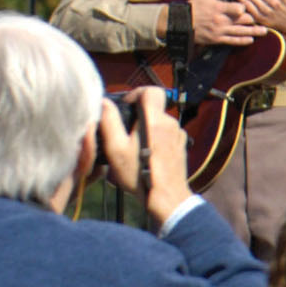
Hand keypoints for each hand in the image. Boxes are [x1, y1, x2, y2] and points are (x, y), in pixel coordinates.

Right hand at [96, 88, 192, 222]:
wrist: (166, 195)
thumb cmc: (138, 173)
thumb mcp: (116, 148)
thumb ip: (109, 122)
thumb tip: (104, 102)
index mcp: (156, 120)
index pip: (152, 91)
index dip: (137, 93)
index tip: (125, 105)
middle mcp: (171, 123)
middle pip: (154, 107)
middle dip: (138, 114)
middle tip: (123, 130)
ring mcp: (179, 134)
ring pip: (160, 121)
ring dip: (146, 127)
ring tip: (132, 145)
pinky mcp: (182, 145)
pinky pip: (167, 133)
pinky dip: (155, 136)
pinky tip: (145, 153)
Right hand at [186, 0, 263, 48]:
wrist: (180, 23)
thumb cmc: (194, 6)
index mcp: (219, 8)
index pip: (239, 8)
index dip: (247, 6)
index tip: (251, 4)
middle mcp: (221, 20)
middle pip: (243, 21)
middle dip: (254, 19)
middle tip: (265, 18)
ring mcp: (220, 31)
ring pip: (241, 32)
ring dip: (254, 32)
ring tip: (265, 31)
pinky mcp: (217, 39)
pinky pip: (232, 41)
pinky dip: (243, 41)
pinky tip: (251, 40)